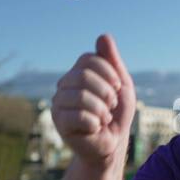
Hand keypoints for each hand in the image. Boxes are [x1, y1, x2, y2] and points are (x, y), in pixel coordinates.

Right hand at [51, 34, 135, 165]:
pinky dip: (95, 123)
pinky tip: (95, 128)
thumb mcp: (121, 85)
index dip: (109, 73)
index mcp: (78, 73)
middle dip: (106, 92)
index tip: (117, 88)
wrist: (112, 144)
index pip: (89, 59)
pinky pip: (78, 116)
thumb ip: (112, 62)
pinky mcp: (59, 122)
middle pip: (83, 76)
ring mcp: (58, 103)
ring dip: (102, 110)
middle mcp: (64, 85)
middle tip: (111, 105)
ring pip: (81, 96)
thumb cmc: (116, 114)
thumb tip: (102, 36)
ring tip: (105, 118)